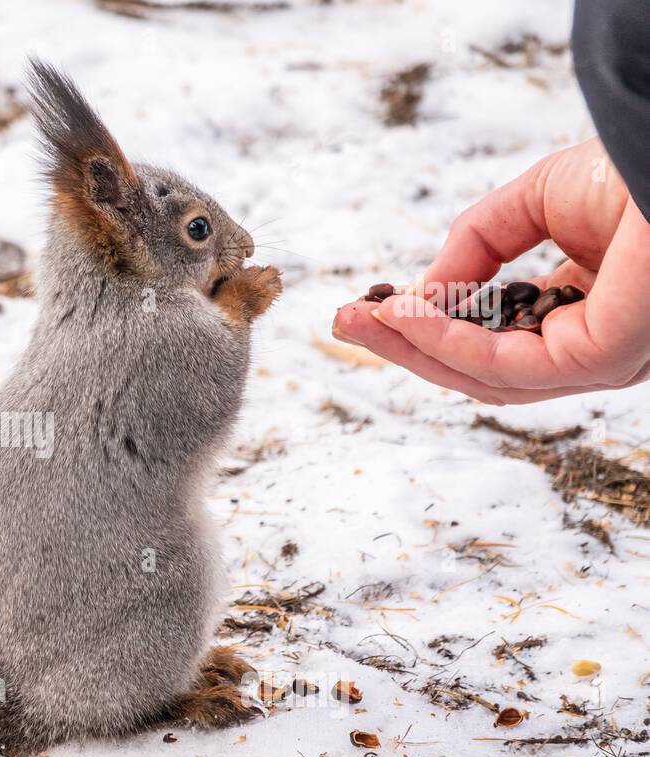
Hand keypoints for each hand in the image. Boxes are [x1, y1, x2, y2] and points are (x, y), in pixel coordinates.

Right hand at [332, 138, 649, 403]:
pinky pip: (503, 363)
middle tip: (347, 324)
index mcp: (583, 311)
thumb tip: (420, 295)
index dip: (425, 325)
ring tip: (359, 322)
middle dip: (405, 346)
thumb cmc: (637, 167)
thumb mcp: (532, 203)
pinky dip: (445, 341)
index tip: (370, 308)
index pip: (491, 338)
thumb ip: (474, 247)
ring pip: (484, 376)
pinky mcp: (600, 359)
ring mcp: (599, 360)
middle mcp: (592, 345)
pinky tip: (403, 315)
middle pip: (478, 368)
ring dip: (412, 349)